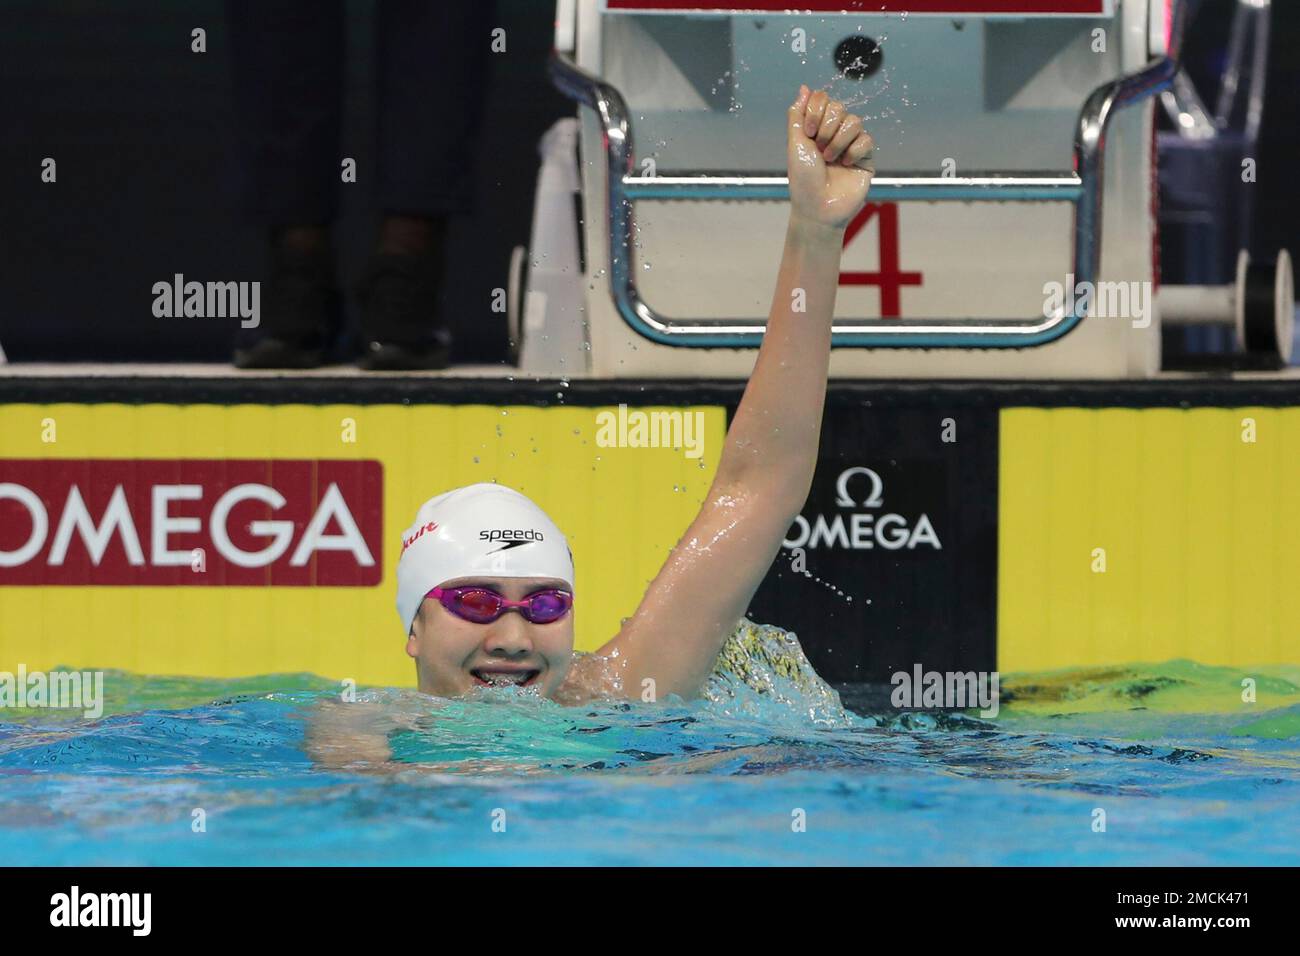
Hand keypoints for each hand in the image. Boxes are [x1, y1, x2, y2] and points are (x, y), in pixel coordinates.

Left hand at [786, 85, 874, 229]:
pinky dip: (854, 151)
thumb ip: (797, 114)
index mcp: (815, 128)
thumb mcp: (794, 144)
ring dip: (839, 141)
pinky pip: (867, 139)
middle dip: (827, 127)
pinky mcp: (866, 157)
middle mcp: (833, 133)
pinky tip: (846, 165)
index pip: (822, 99)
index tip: (808, 132)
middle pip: (839, 107)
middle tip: (819, 149)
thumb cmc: (803, 180)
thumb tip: (804, 87)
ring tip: (831, 160)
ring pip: (855, 121)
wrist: (818, 208)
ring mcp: (850, 144)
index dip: (816, 110)